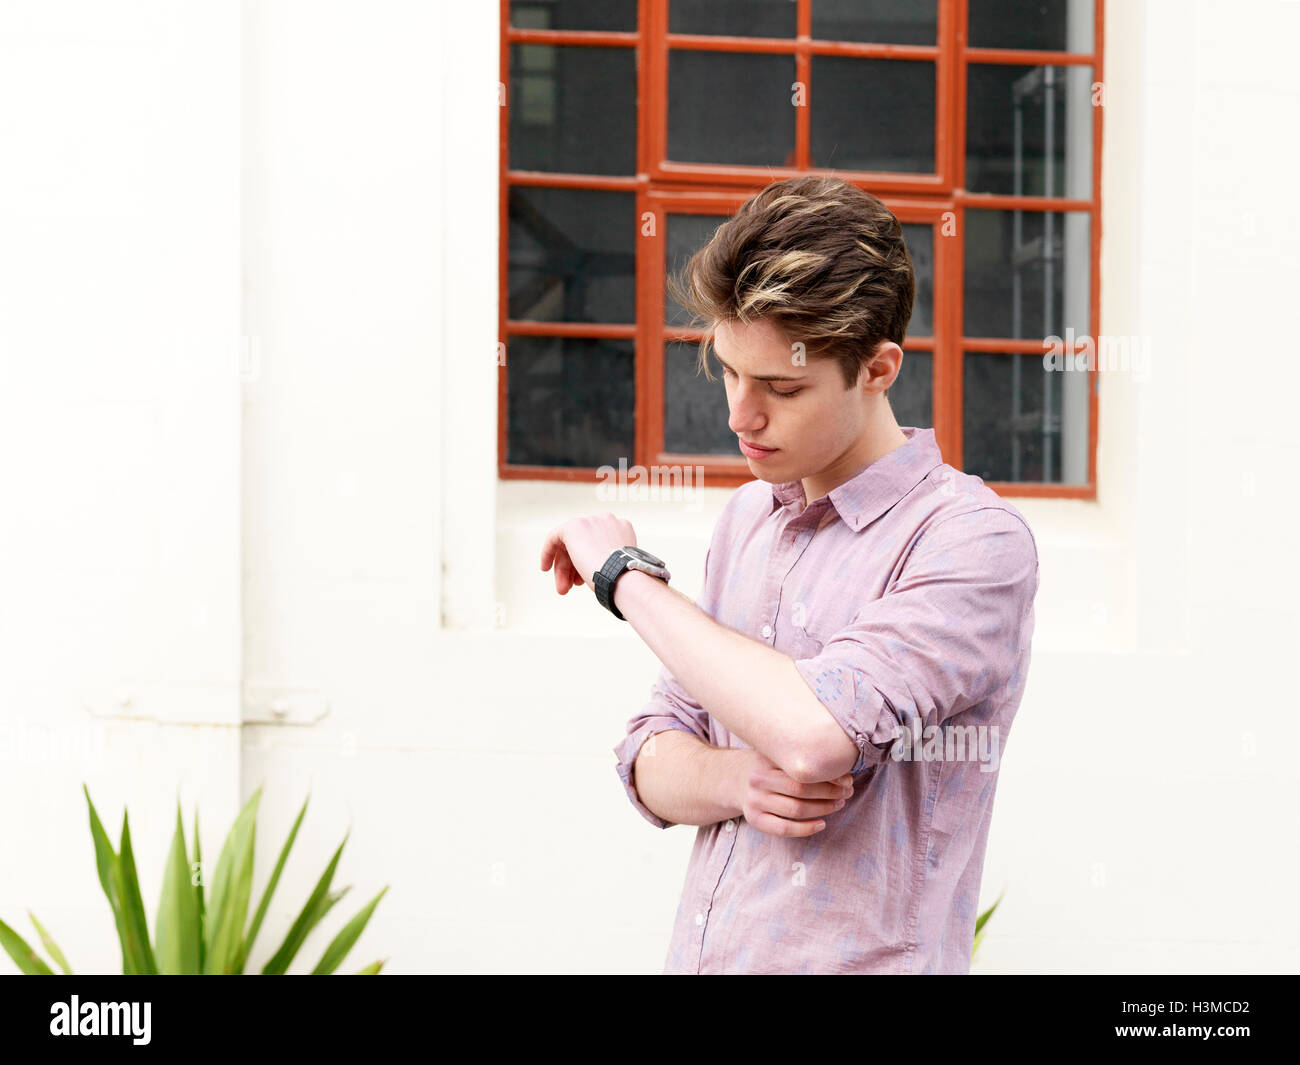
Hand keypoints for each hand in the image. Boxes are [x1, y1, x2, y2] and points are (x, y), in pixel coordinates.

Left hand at [539, 513, 636, 595]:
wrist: (622, 576)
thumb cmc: (624, 579)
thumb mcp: (619, 565)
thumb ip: (607, 558)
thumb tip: (593, 568)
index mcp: (621, 528)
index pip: (597, 543)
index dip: (588, 561)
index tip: (582, 578)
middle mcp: (607, 520)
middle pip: (583, 543)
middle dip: (575, 567)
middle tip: (570, 586)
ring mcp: (590, 522)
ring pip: (570, 544)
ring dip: (565, 568)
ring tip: (564, 588)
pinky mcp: (573, 527)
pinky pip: (555, 536)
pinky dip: (548, 551)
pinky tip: (546, 567)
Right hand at [732, 748, 853, 836]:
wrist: (734, 778)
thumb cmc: (767, 765)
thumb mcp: (776, 753)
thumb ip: (800, 757)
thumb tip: (842, 766)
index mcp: (765, 760)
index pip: (802, 771)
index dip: (828, 777)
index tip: (847, 779)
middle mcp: (758, 780)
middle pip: (800, 791)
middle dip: (829, 793)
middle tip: (847, 792)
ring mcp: (755, 802)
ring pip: (795, 810)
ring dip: (823, 809)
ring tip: (839, 804)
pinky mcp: (755, 820)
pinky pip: (784, 829)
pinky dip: (806, 829)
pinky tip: (822, 824)